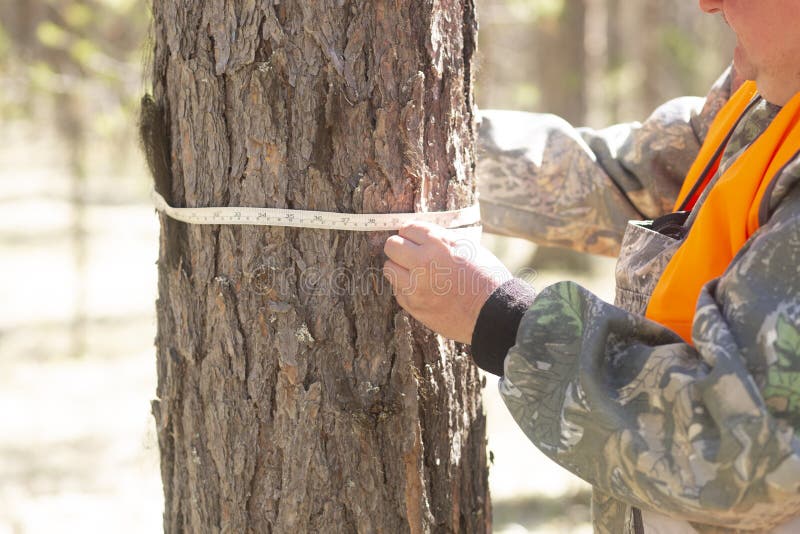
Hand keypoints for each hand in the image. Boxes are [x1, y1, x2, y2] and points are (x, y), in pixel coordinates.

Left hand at [382, 221, 511, 342]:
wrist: (493, 312)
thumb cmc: (486, 277)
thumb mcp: (468, 246)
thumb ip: (441, 239)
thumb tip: (420, 235)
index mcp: (438, 244)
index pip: (408, 228)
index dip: (412, 233)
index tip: (415, 239)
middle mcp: (422, 263)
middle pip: (391, 245)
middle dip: (400, 247)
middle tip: (410, 253)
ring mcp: (415, 286)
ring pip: (389, 268)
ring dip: (399, 268)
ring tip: (415, 273)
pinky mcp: (413, 306)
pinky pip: (398, 291)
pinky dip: (406, 288)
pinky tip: (422, 290)